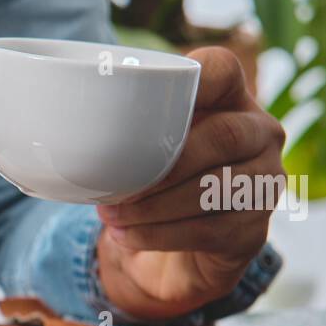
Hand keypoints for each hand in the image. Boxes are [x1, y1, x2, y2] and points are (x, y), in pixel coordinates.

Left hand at [95, 47, 285, 321]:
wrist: (173, 256)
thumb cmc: (152, 187)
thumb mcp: (139, 150)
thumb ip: (121, 126)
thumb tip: (60, 123)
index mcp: (231, 100)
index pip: (221, 70)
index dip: (192, 76)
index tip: (145, 94)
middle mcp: (260, 135)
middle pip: (222, 135)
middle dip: (164, 163)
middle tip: (117, 187)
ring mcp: (265, 183)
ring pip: (215, 187)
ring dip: (154, 205)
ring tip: (112, 216)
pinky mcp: (254, 231)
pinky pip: (209, 229)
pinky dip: (160, 235)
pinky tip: (128, 236)